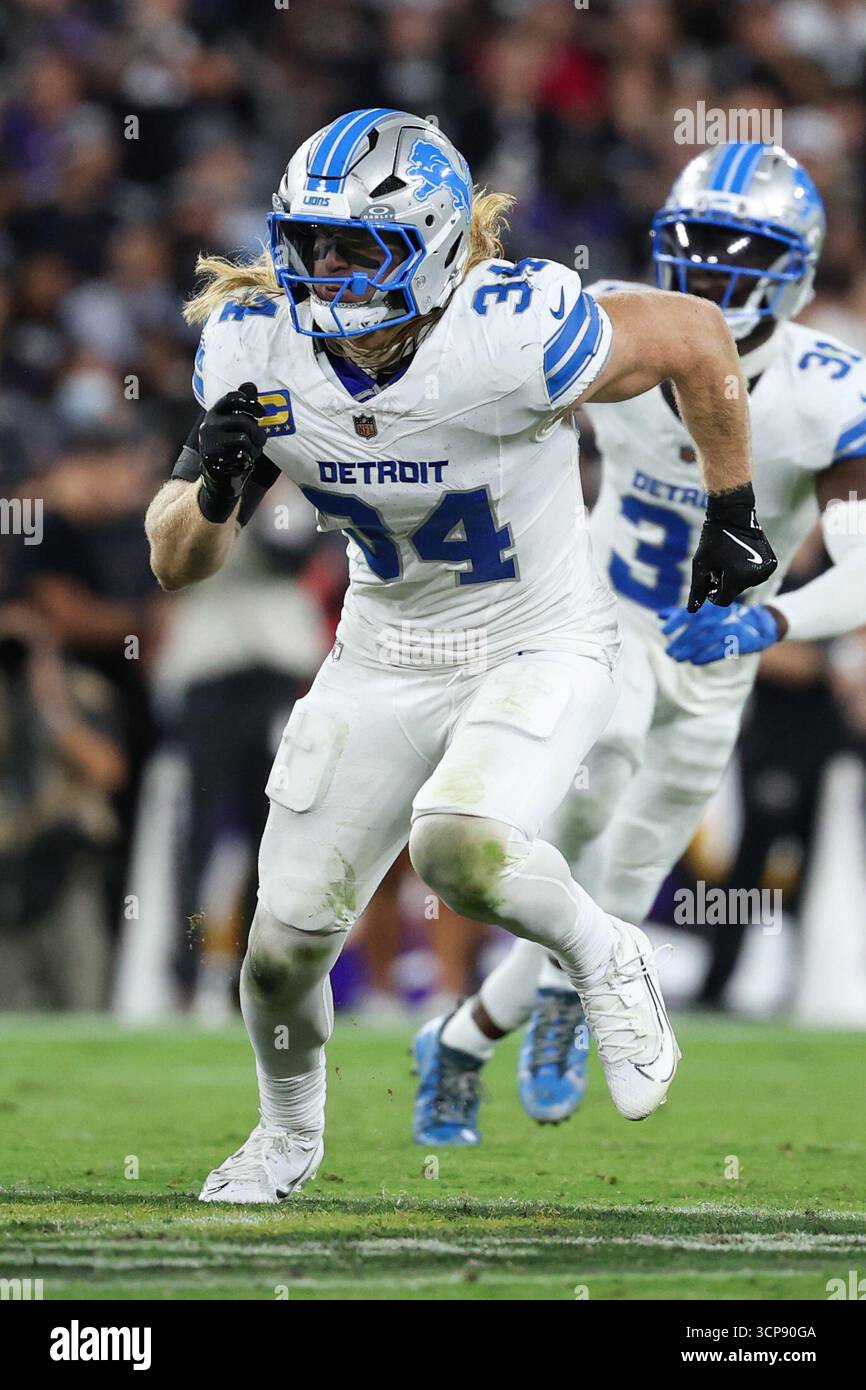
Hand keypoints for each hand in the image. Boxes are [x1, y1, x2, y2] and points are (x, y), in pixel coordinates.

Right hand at [198, 382, 266, 522]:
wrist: (220, 478)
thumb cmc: (232, 448)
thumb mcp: (236, 425)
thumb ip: (243, 407)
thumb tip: (251, 385)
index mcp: (215, 413)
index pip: (232, 398)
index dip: (250, 402)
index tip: (262, 412)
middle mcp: (209, 425)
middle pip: (242, 420)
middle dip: (257, 432)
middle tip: (261, 440)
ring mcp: (210, 442)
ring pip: (243, 438)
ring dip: (254, 448)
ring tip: (251, 453)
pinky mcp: (214, 459)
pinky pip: (241, 455)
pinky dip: (248, 460)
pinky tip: (243, 462)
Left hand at [661, 602, 779, 665]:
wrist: (761, 624)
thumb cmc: (727, 618)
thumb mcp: (707, 612)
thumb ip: (683, 613)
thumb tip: (659, 615)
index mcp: (712, 606)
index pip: (692, 610)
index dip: (677, 620)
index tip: (664, 630)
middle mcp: (722, 615)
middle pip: (698, 627)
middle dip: (682, 640)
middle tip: (669, 652)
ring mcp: (732, 627)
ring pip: (708, 639)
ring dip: (691, 650)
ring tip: (678, 658)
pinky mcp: (741, 641)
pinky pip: (721, 650)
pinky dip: (707, 656)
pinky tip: (695, 661)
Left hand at [687, 483, 776, 611]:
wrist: (734, 514)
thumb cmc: (713, 539)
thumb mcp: (700, 564)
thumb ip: (697, 589)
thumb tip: (691, 611)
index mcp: (737, 578)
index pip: (723, 601)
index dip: (713, 593)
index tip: (710, 579)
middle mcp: (755, 577)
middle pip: (735, 592)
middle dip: (725, 583)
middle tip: (719, 565)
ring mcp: (765, 570)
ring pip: (746, 585)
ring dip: (737, 578)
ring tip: (730, 559)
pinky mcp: (772, 563)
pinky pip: (756, 576)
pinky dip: (748, 571)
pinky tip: (742, 556)